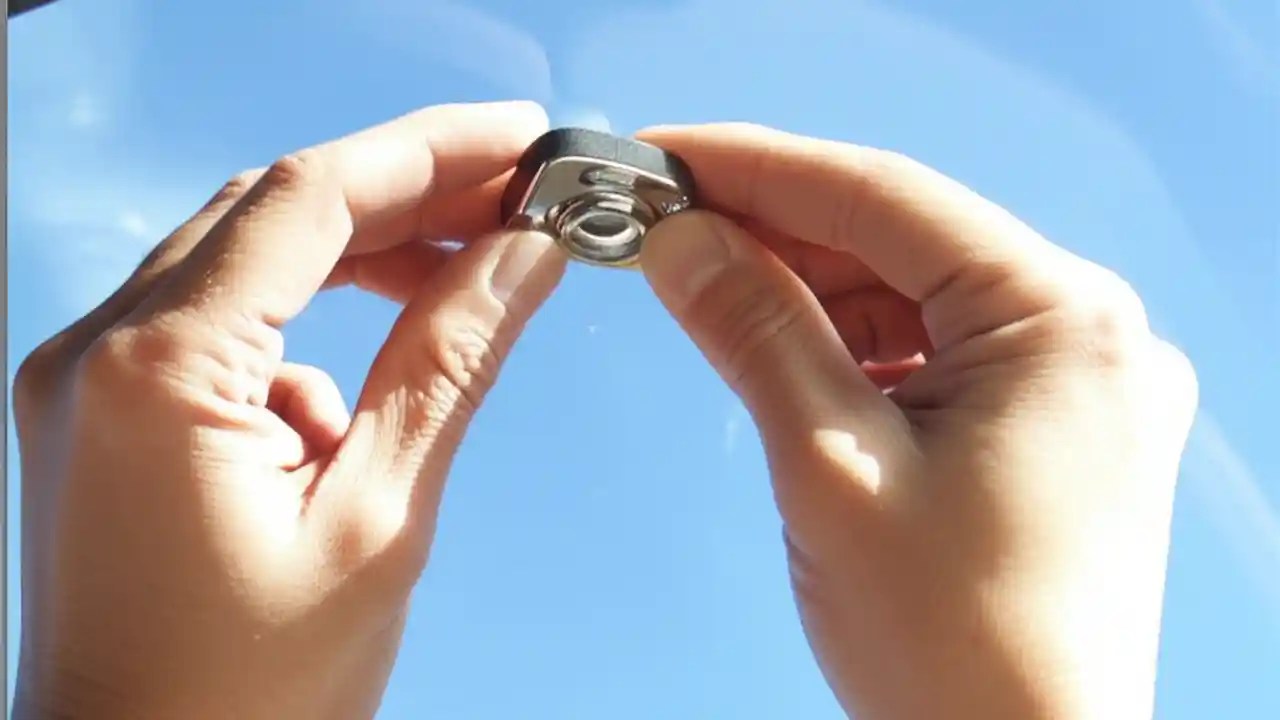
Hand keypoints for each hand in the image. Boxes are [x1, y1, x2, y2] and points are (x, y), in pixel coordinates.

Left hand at [12, 101, 565, 718]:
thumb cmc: (249, 698)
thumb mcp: (380, 524)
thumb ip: (450, 363)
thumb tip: (525, 252)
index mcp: (155, 372)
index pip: (311, 199)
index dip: (430, 152)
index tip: (524, 140)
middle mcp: (94, 351)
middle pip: (275, 213)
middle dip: (406, 197)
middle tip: (518, 200)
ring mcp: (83, 381)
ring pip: (245, 263)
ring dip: (359, 260)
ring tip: (466, 277)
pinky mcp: (98, 416)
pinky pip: (215, 332)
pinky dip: (303, 337)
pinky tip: (355, 419)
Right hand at [637, 124, 1196, 718]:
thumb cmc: (953, 644)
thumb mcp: (832, 467)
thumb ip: (758, 330)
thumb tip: (679, 238)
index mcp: (1063, 320)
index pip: (886, 197)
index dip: (759, 165)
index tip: (662, 152)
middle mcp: (1087, 330)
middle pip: (901, 241)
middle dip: (774, 230)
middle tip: (659, 217)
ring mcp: (1073, 379)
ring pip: (912, 294)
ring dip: (806, 287)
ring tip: (699, 276)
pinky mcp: (1048, 424)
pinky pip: (933, 350)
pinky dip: (850, 343)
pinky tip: (777, 338)